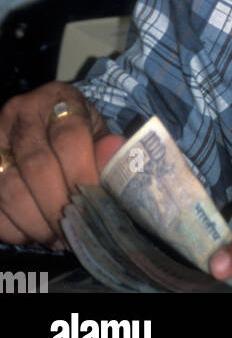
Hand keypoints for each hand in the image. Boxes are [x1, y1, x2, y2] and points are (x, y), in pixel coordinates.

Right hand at [0, 81, 123, 246]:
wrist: (39, 120)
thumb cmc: (72, 127)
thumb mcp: (94, 128)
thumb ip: (105, 146)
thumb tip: (116, 153)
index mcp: (57, 100)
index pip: (69, 137)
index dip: (82, 175)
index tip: (92, 205)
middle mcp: (21, 114)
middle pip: (37, 166)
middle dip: (57, 207)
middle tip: (73, 232)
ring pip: (9, 189)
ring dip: (35, 222)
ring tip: (56, 238)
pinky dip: (12, 228)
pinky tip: (32, 234)